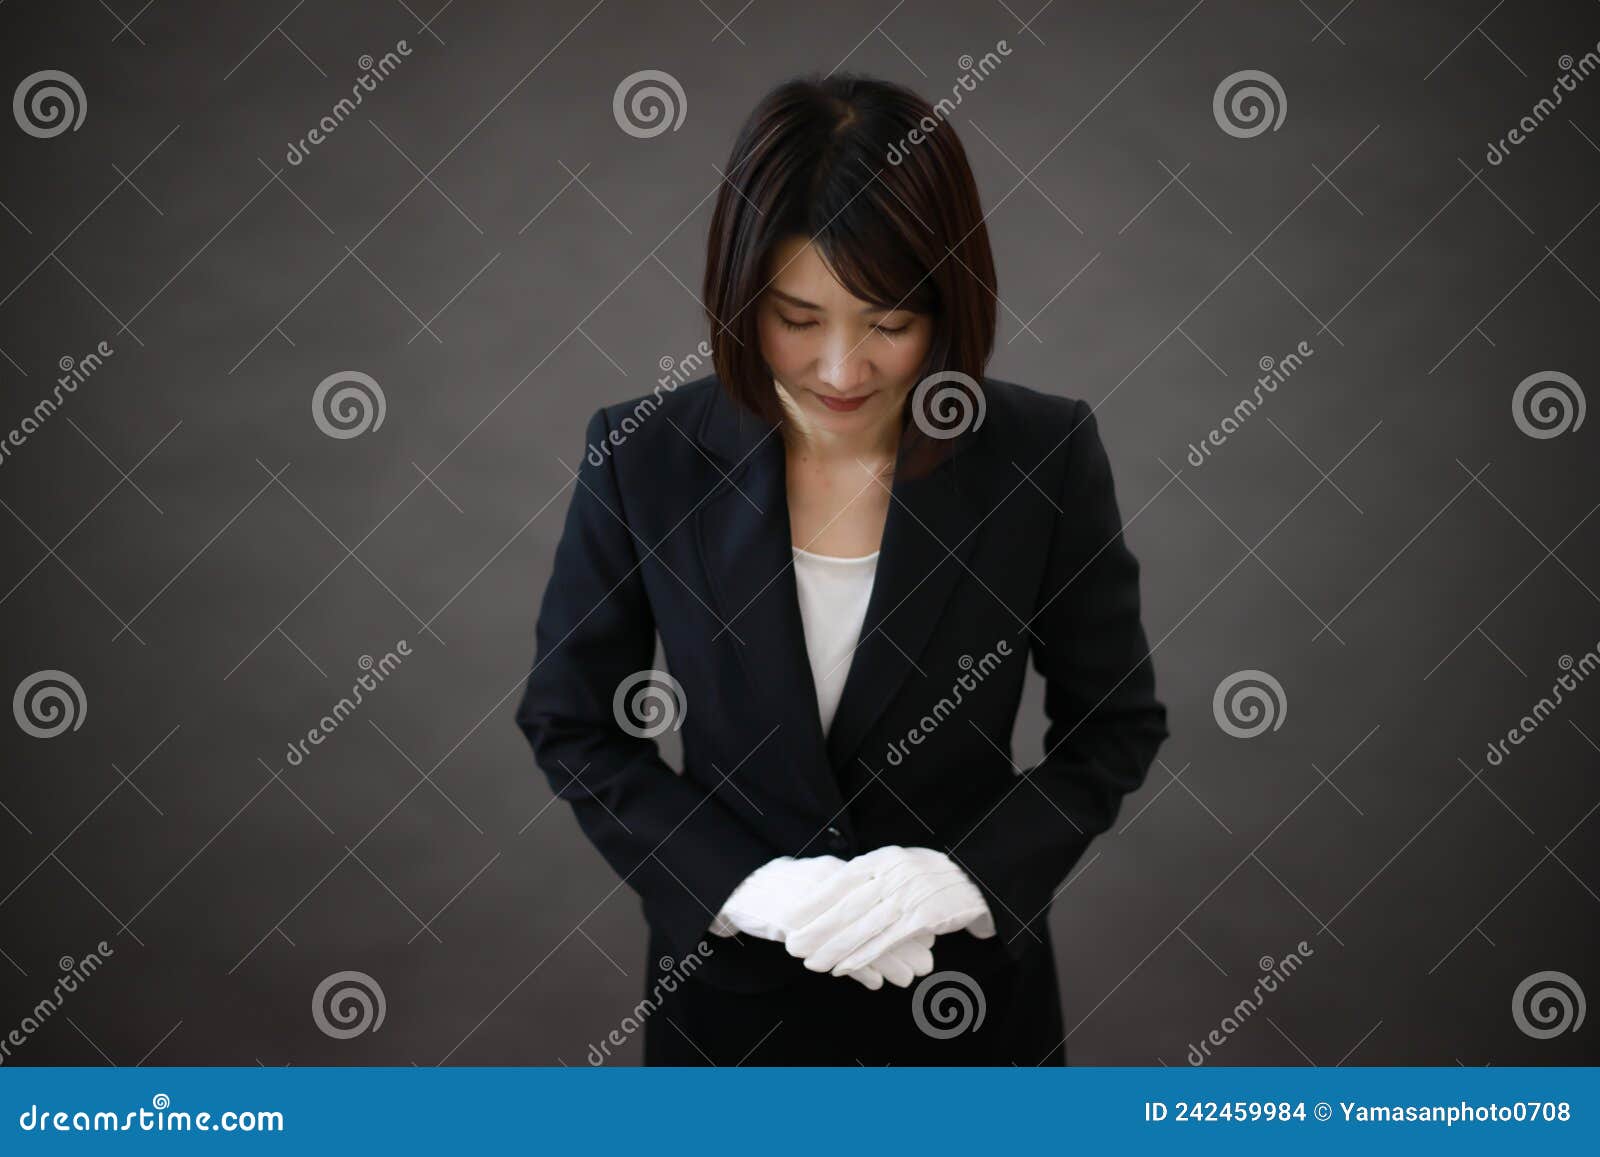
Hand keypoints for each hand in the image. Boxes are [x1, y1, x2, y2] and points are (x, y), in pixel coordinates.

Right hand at [709, 854, 937, 988]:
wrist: (745, 888)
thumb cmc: (790, 890)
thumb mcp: (826, 889)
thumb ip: (854, 899)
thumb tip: (892, 919)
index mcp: (843, 875)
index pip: (885, 898)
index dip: (907, 919)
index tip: (929, 939)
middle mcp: (832, 887)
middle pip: (877, 917)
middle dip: (904, 944)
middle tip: (925, 965)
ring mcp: (813, 906)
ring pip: (859, 936)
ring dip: (886, 960)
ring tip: (906, 978)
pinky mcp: (794, 925)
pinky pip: (831, 951)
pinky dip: (856, 968)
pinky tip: (873, 982)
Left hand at [784, 845, 995, 975]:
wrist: (982, 878)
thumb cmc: (936, 876)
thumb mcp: (903, 864)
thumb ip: (874, 875)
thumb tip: (837, 890)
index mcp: (885, 858)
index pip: (841, 879)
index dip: (814, 901)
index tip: (791, 917)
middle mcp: (893, 874)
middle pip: (846, 905)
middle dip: (816, 928)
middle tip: (792, 945)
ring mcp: (908, 895)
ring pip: (863, 925)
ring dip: (834, 947)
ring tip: (811, 963)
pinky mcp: (923, 917)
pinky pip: (886, 939)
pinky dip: (863, 955)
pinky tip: (844, 967)